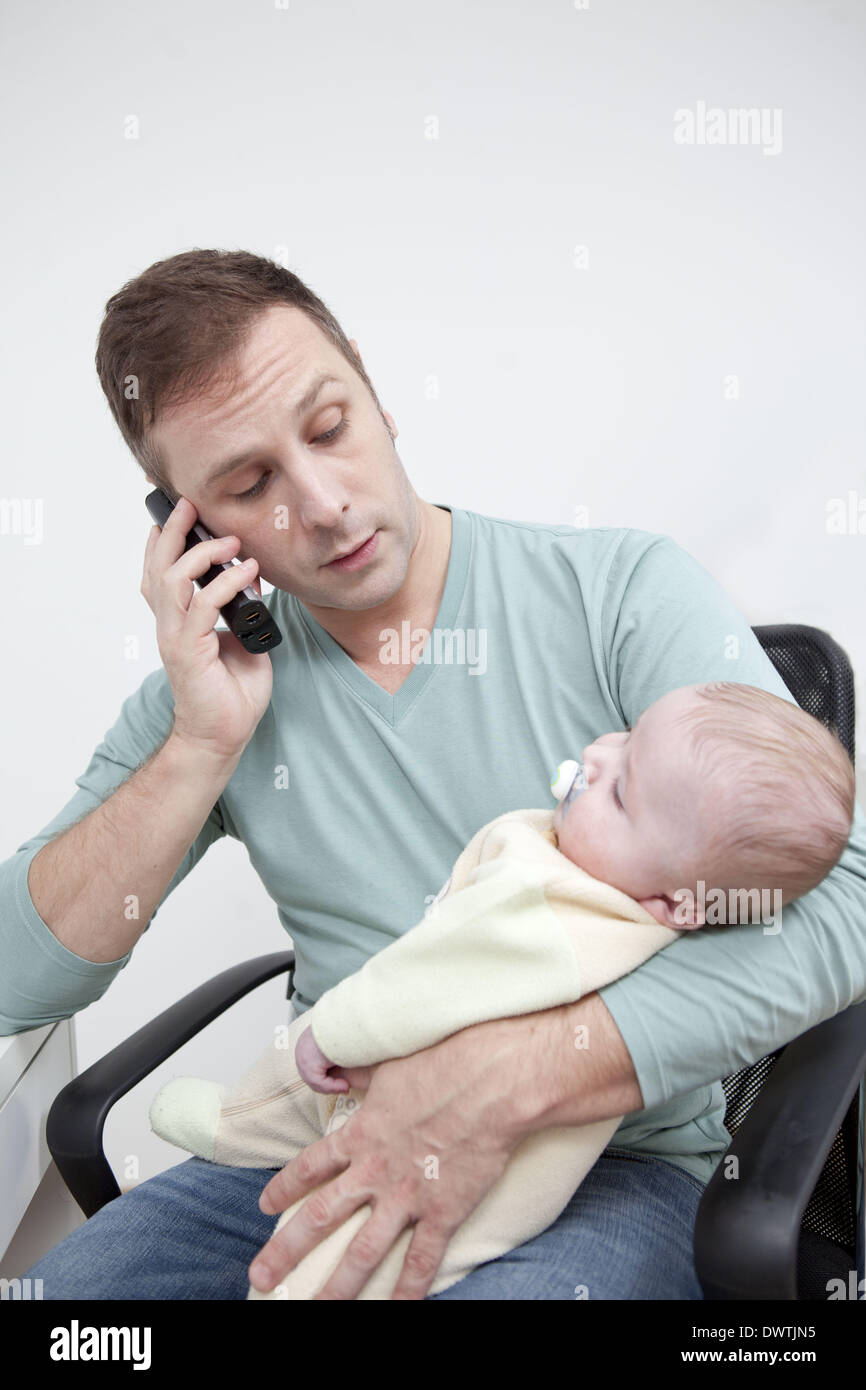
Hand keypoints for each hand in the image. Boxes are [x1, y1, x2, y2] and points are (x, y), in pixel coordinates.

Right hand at [141, 495, 272, 760]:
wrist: (224, 735)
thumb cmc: (232, 691)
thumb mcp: (244, 638)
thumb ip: (243, 606)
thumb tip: (250, 572)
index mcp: (177, 621)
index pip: (159, 573)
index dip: (162, 541)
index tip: (176, 511)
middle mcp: (169, 625)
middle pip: (158, 568)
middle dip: (173, 532)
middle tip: (188, 504)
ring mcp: (175, 637)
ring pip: (173, 581)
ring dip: (202, 554)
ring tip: (230, 540)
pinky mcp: (189, 651)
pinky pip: (203, 607)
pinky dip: (226, 584)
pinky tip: (248, 572)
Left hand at [248, 1017, 537, 1299]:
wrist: (490, 1082)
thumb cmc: (444, 1064)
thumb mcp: (387, 1064)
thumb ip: (357, 1072)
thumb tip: (334, 1069)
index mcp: (360, 1135)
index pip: (309, 1167)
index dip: (284, 1188)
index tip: (264, 1207)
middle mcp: (375, 1171)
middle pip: (320, 1217)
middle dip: (286, 1251)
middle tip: (260, 1276)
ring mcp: (407, 1196)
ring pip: (363, 1252)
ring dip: (337, 1286)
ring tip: (316, 1310)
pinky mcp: (443, 1212)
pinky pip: (421, 1260)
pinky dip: (408, 1290)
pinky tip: (396, 1309)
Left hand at [295, 1025, 348, 1092]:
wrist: (343, 1020)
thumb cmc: (343, 1027)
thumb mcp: (335, 1038)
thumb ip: (332, 1051)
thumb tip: (340, 1064)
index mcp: (305, 1042)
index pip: (311, 1065)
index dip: (326, 1076)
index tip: (341, 1080)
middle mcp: (301, 1050)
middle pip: (311, 1075)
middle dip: (329, 1084)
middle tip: (345, 1087)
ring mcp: (302, 1059)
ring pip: (316, 1081)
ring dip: (333, 1087)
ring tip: (347, 1087)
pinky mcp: (309, 1066)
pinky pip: (320, 1082)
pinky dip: (333, 1087)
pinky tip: (346, 1085)